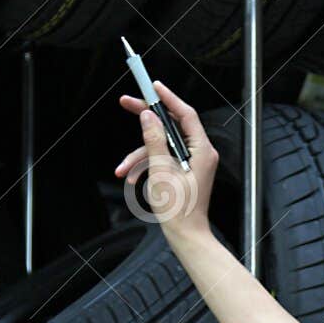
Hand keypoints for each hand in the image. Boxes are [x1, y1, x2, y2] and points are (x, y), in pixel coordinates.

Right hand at [115, 80, 217, 237]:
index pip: (185, 113)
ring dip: (139, 156)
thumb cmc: (179, 210)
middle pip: (170, 126)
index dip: (168, 97)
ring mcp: (192, 162)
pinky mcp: (184, 172)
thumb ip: (154, 140)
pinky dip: (146, 166)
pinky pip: (163, 159)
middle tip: (126, 104)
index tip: (153, 85)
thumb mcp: (160, 170)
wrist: (186, 237)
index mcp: (201, 150)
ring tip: (122, 169)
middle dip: (146, 121)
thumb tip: (147, 117)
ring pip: (162, 145)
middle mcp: (199, 153)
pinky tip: (131, 177)